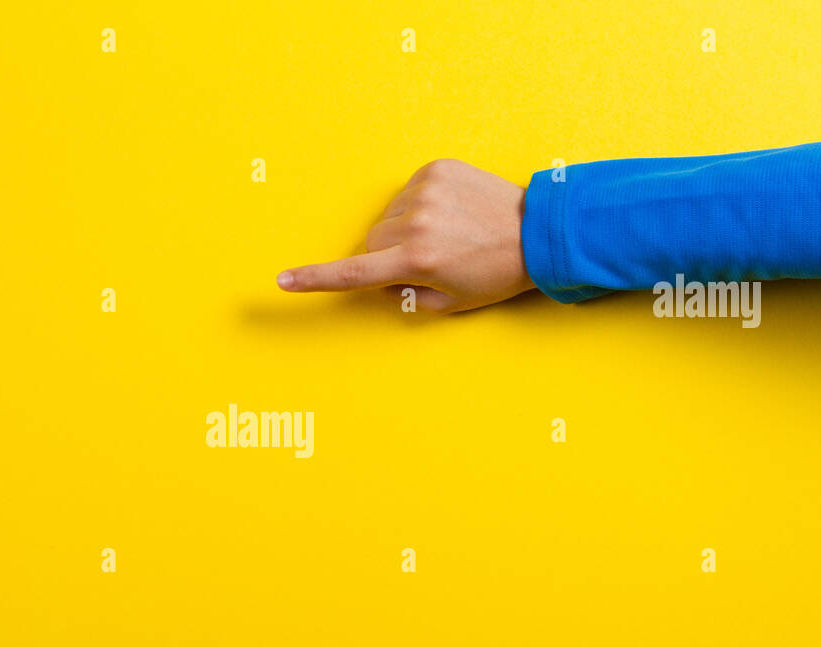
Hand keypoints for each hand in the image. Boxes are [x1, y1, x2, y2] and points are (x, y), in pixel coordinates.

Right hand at [276, 159, 536, 313]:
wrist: (536, 231)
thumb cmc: (494, 272)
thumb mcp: (449, 302)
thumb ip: (405, 297)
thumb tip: (380, 282)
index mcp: (416, 260)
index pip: (354, 274)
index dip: (315, 280)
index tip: (283, 280)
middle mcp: (416, 223)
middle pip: (370, 242)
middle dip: (386, 255)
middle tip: (427, 261)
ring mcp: (425, 192)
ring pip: (387, 217)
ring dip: (403, 228)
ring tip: (446, 233)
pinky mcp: (436, 169)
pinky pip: (407, 192)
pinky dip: (420, 204)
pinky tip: (450, 212)